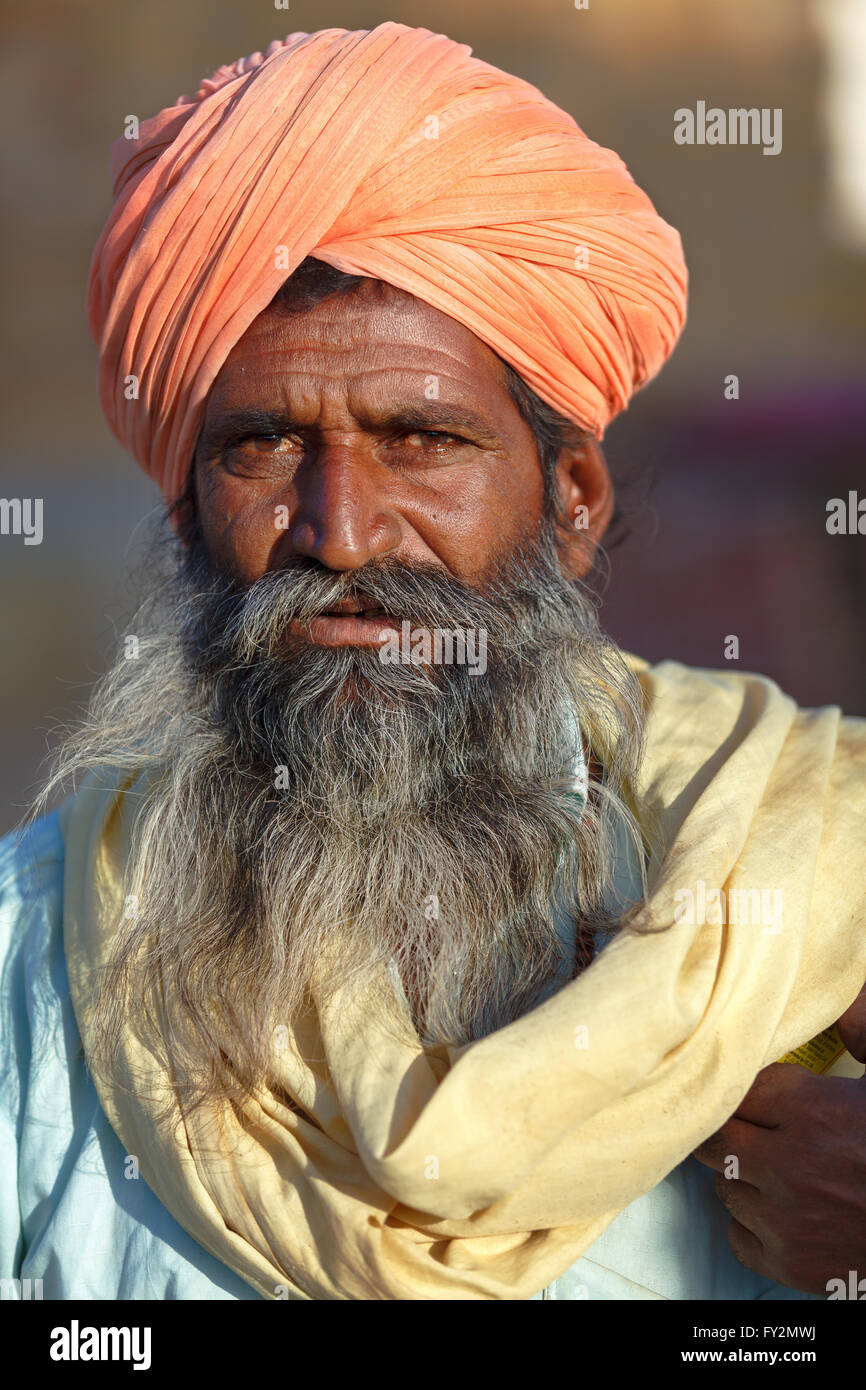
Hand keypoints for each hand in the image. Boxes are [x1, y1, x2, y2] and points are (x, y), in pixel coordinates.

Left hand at [692, 985, 865, 1294]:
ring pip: (724, 1185)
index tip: (757, 1089)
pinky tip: (780, 1211)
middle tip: (753, 1127)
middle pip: (715, 1136)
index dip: (747, 1085)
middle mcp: (788, 1165)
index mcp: (813, 1112)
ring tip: (775, 1169)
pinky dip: (752, 1225)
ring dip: (742, 1176)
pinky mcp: (789, 1265)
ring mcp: (785, 1219)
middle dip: (730, 1128)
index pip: (739, 1086)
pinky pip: (738, 1236)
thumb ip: (864, 1027)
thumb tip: (839, 992)